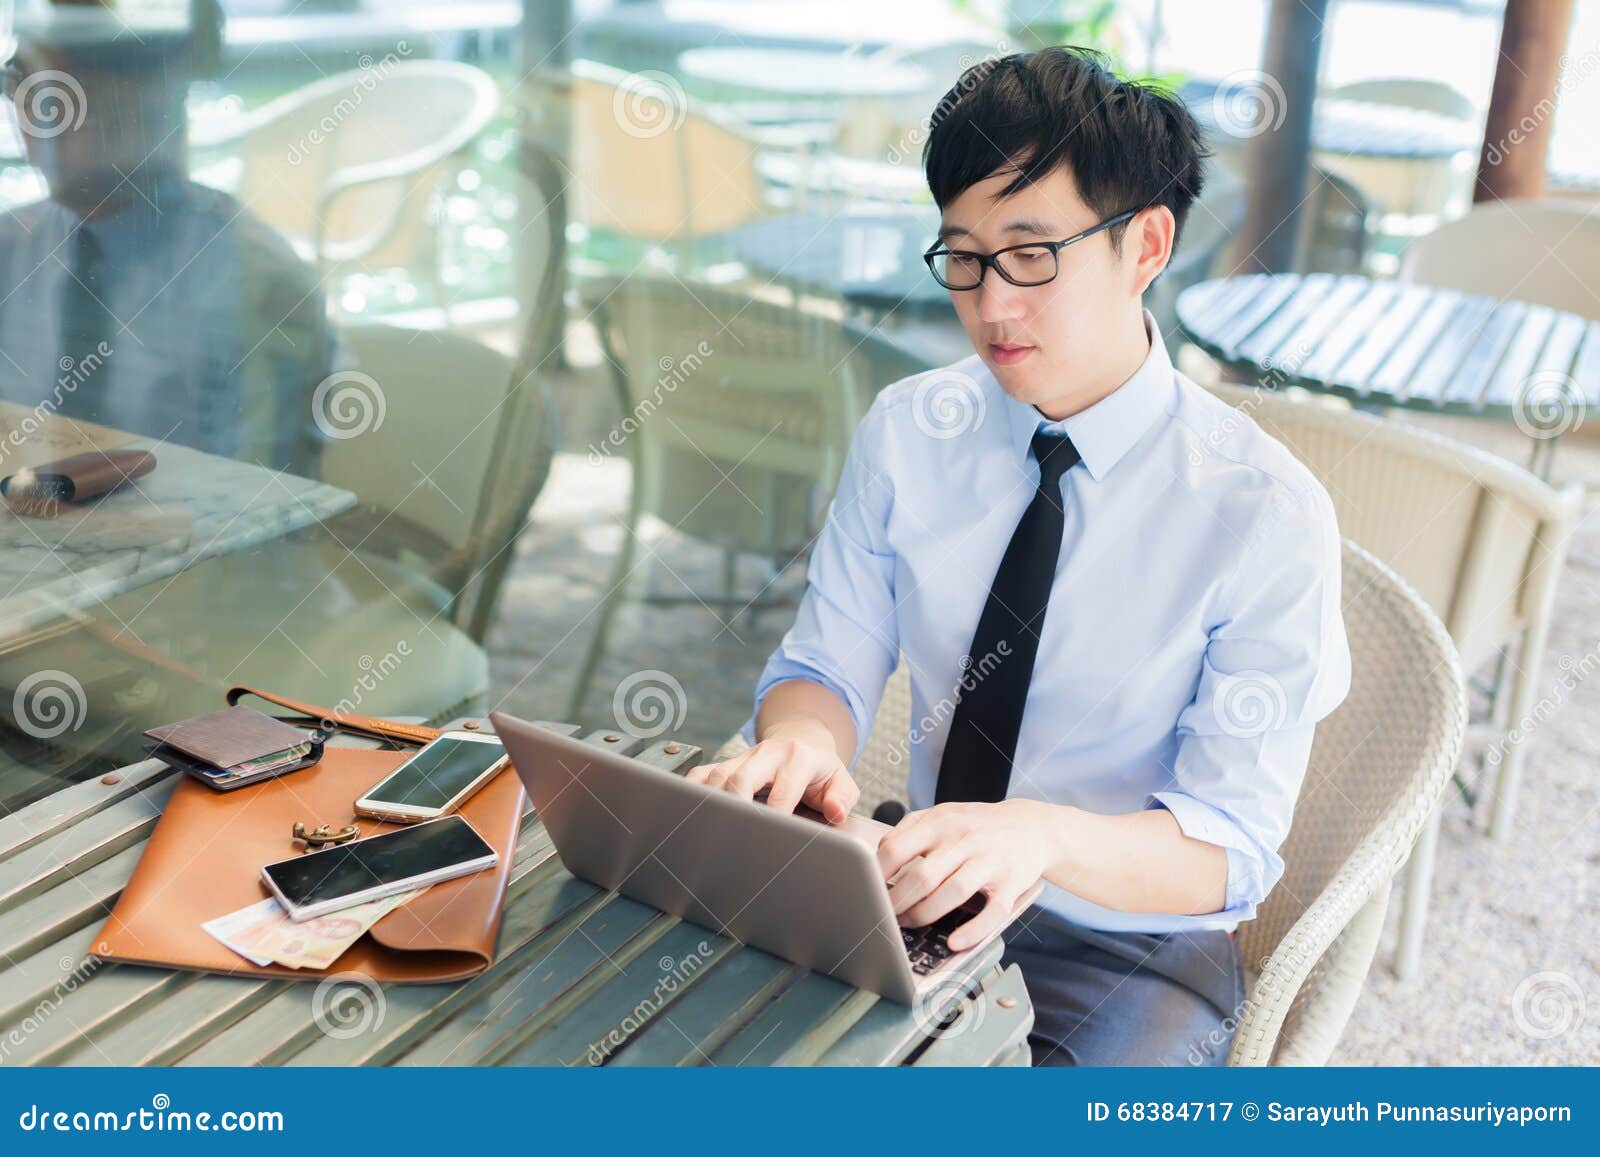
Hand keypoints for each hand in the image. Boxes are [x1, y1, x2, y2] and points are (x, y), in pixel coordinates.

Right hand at [685, 722, 858, 823]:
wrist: (803, 740)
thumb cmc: (821, 769)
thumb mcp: (842, 780)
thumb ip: (842, 797)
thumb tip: (836, 813)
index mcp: (798, 759)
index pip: (783, 790)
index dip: (776, 815)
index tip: (771, 839)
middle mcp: (768, 754)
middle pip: (742, 776)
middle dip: (735, 805)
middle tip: (733, 833)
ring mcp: (744, 757)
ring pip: (719, 775)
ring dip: (712, 802)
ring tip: (709, 830)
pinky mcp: (728, 762)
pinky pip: (703, 773)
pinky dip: (692, 791)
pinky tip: (690, 811)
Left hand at [876, 799, 1054, 951]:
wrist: (1033, 827)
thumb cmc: (978, 825)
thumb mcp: (944, 814)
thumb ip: (910, 829)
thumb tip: (878, 856)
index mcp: (941, 821)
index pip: (897, 848)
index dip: (876, 874)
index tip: (865, 889)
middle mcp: (965, 839)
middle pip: (922, 876)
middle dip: (897, 902)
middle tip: (882, 915)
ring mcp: (990, 861)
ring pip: (953, 893)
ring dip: (925, 914)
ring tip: (907, 924)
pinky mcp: (1012, 884)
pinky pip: (992, 912)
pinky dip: (972, 931)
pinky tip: (954, 941)